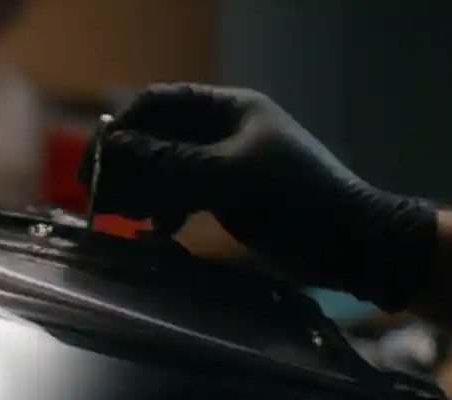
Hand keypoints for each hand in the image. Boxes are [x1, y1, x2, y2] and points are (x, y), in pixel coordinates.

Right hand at [79, 83, 437, 310]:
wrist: (354, 245)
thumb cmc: (297, 203)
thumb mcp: (227, 180)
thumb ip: (167, 164)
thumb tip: (111, 150)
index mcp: (230, 109)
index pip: (159, 102)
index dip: (122, 128)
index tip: (96, 163)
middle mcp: (225, 130)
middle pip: (158, 136)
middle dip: (128, 165)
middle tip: (102, 199)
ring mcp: (227, 164)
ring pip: (166, 169)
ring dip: (142, 190)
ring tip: (128, 217)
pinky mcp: (231, 197)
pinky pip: (182, 194)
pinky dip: (164, 209)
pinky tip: (158, 231)